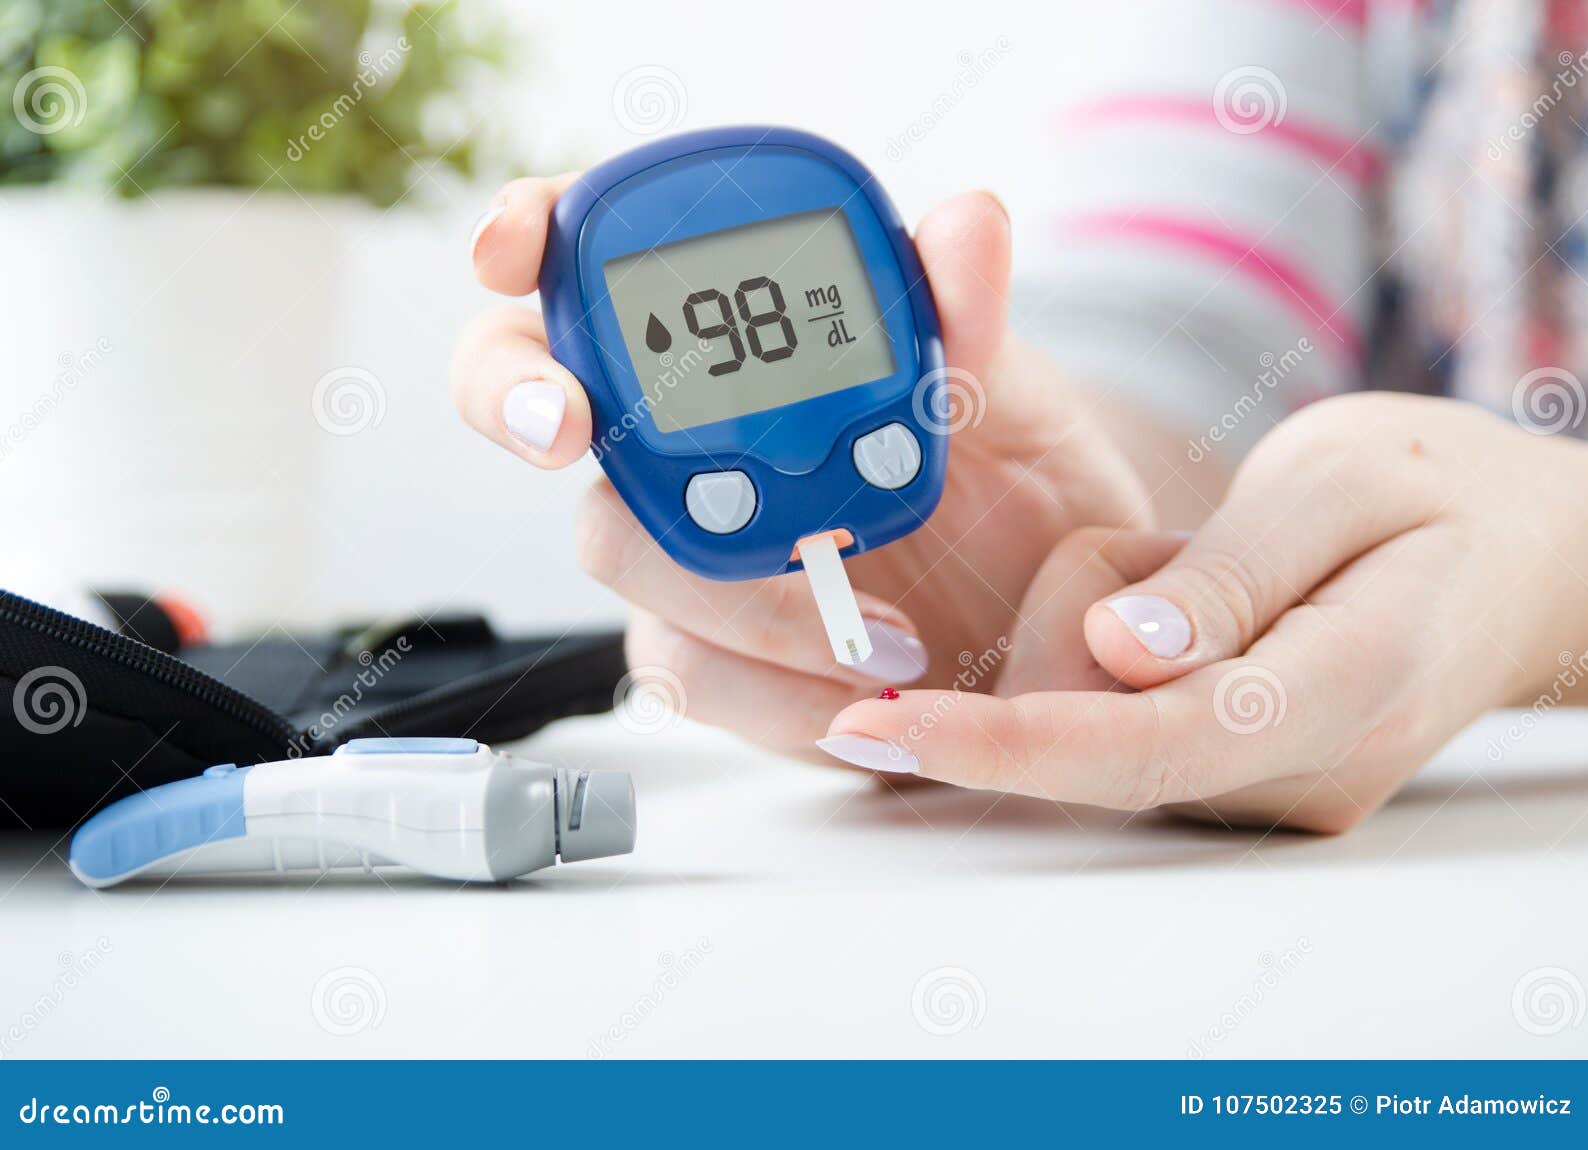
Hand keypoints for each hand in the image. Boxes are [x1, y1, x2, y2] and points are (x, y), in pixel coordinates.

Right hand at [452, 178, 1149, 753]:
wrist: (1044, 617)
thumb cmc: (1007, 481)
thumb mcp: (1006, 391)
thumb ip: (966, 316)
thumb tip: (965, 222)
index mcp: (731, 336)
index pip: (594, 256)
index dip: (523, 234)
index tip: (511, 250)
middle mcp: (678, 434)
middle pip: (533, 394)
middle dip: (516, 396)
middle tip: (568, 425)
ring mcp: (679, 545)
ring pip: (613, 547)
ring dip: (733, 587)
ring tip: (880, 629)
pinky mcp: (710, 652)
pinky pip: (687, 670)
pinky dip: (772, 688)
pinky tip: (862, 688)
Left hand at [821, 393, 1587, 830]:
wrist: (1523, 565)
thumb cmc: (1440, 498)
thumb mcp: (1340, 485)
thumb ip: (1226, 577)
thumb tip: (1116, 652)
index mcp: (1343, 687)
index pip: (1145, 745)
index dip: (1003, 743)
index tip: (883, 724)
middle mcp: (1298, 772)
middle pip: (1095, 741)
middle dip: (1059, 638)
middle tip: (1158, 552)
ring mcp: (1267, 791)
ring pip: (1093, 729)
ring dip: (1094, 632)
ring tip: (1203, 566)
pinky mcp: (1234, 783)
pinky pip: (1117, 726)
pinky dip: (1115, 656)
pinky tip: (1188, 609)